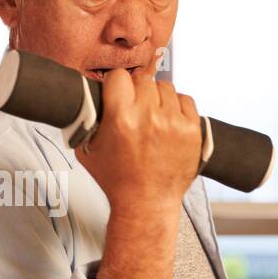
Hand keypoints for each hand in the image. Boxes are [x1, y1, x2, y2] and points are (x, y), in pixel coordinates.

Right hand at [73, 49, 201, 218]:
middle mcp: (148, 117)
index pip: (119, 76)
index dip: (116, 83)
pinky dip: (177, 107)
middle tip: (135, 107)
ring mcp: (173, 122)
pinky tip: (168, 121)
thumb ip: (86, 121)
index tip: (117, 91)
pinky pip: (186, 100)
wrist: (146, 202)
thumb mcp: (89, 150)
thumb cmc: (118, 180)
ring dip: (158, 97)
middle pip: (144, 79)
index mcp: (121, 118)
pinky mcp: (191, 129)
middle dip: (137, 90)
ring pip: (166, 86)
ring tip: (152, 116)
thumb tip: (85, 100)